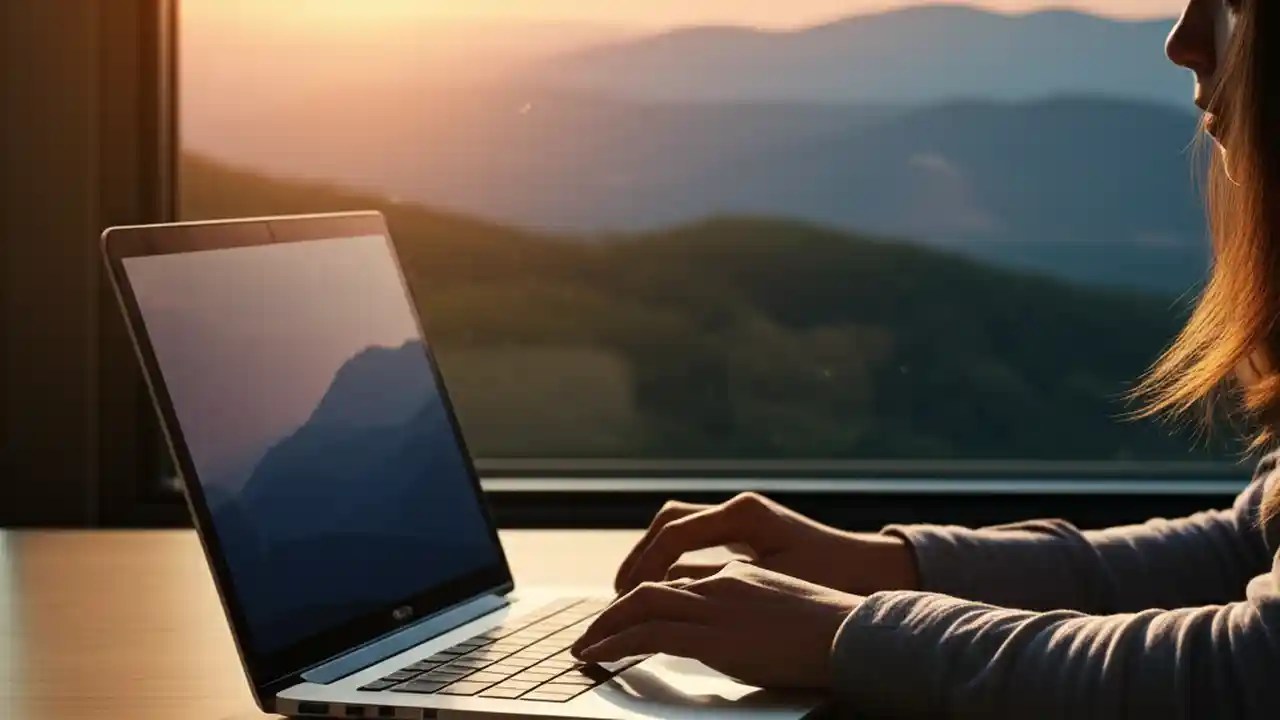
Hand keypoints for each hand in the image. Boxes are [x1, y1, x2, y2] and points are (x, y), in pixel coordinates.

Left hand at [571, 562, 861, 688]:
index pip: (679, 581)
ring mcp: (714, 606)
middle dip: (615, 609)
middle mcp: (721, 583)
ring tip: (585, 647)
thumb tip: (733, 635)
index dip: (647, 598)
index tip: (628, 617)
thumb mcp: (785, 610)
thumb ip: (751, 612)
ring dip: (605, 626)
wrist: (852, 635)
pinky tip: (597, 656)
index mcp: (740, 575)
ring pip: (640, 605)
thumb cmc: (831, 631)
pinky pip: (647, 634)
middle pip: (650, 586)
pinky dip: (614, 642)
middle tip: (594, 631)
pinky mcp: (711, 635)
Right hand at [614, 492, 918, 595]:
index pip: (676, 533)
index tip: (625, 594)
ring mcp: (740, 516)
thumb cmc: (827, 579)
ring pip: (678, 526)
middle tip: (619, 590)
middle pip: (669, 520)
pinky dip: (673, 558)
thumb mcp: (771, 583)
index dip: (646, 565)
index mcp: (743, 513)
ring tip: (632, 589)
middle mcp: (738, 507)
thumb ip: (719, 582)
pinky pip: (695, 539)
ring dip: (653, 555)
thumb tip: (670, 593)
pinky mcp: (744, 531)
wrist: (867, 571)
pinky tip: (664, 587)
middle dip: (640, 555)